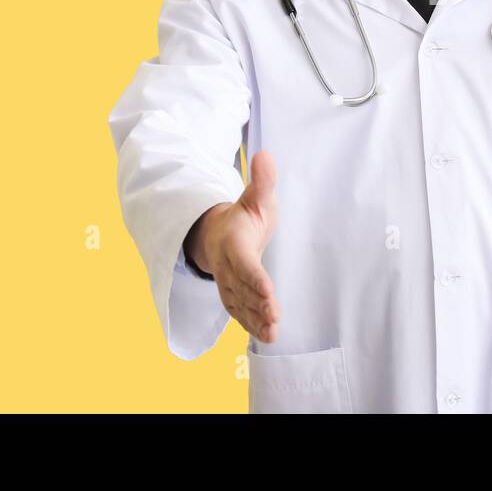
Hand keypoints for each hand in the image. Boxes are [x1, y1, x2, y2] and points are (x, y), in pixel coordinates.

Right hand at [184, 150, 281, 342]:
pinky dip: (252, 325)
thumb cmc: (243, 215)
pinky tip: (267, 336)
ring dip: (255, 320)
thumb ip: (263, 180)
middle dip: (257, 304)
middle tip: (274, 316)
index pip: (244, 263)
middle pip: (241, 288)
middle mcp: (227, 266)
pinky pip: (240, 313)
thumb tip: (265, 155)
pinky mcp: (232, 295)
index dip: (254, 278)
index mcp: (233, 242)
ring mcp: (227, 283)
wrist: (217, 232)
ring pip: (240, 305)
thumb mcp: (255, 196)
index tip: (268, 290)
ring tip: (272, 333)